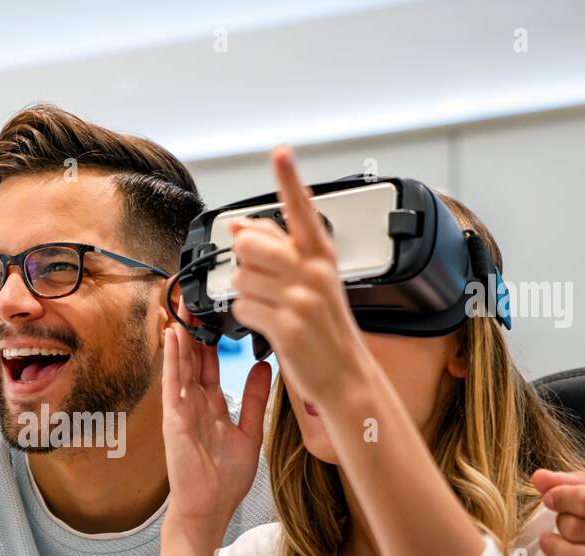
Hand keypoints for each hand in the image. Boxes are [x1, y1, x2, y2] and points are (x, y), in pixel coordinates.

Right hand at [161, 312, 271, 531]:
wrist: (210, 508)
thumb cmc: (225, 480)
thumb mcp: (250, 432)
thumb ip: (254, 400)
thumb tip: (264, 368)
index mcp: (212, 407)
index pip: (210, 366)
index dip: (212, 341)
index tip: (217, 316)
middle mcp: (195, 405)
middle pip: (193, 359)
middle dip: (194, 329)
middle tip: (197, 300)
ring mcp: (182, 410)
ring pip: (181, 364)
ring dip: (181, 336)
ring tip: (182, 307)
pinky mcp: (175, 418)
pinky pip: (173, 384)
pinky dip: (172, 359)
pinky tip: (172, 337)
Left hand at [228, 145, 370, 408]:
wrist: (345, 374)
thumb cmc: (328, 328)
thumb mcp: (312, 281)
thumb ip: (277, 250)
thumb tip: (239, 225)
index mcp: (321, 256)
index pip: (302, 210)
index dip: (290, 180)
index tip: (281, 153)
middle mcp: (313, 273)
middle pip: (251, 244)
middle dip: (246, 262)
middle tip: (264, 281)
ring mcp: (301, 299)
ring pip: (242, 278)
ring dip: (246, 294)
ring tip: (271, 307)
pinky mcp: (287, 326)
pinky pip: (242, 308)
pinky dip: (247, 316)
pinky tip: (269, 324)